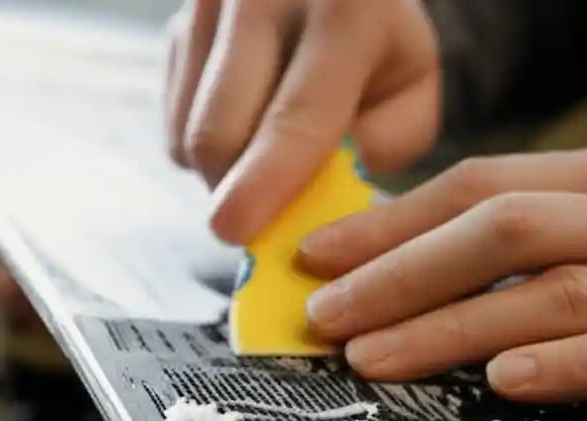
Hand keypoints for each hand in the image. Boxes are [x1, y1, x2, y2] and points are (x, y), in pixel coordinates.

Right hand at [163, 0, 439, 242]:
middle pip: (218, 133)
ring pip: (187, 136)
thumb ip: (388, 142)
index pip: (295, 115)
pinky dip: (206, 149)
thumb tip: (324, 191)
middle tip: (269, 217)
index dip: (263, 181)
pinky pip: (173, 123)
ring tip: (268, 157)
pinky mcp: (178, 27)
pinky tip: (245, 124)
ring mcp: (210, 9)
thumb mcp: (412, 86)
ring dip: (223, 175)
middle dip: (235, 196)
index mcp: (344, 12)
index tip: (235, 232)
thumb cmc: (377, 43)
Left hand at [297, 140, 586, 403]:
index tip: (320, 256)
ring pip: (556, 290)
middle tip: (325, 315)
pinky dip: (572, 363)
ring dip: (455, 325)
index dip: (392, 222)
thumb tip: (435, 259)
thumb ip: (554, 226)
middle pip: (501, 229)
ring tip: (379, 358)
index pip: (480, 184)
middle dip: (399, 273)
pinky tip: (508, 381)